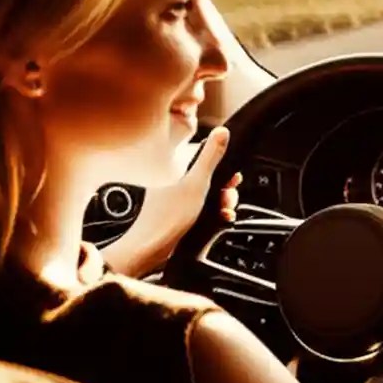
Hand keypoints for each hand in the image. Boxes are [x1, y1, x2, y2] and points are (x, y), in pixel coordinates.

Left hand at [102, 127, 240, 276]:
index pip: (209, 161)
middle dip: (226, 191)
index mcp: (179, 170)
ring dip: (222, 205)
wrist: (149, 250)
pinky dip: (214, 216)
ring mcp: (178, 201)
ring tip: (223, 213)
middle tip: (227, 200)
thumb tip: (222, 131)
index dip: (225, 170)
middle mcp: (178, 183)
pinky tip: (219, 222)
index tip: (233, 180)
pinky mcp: (180, 218)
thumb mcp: (196, 184)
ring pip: (210, 198)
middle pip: (212, 181)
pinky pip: (204, 212)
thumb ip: (210, 158)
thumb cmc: (166, 218)